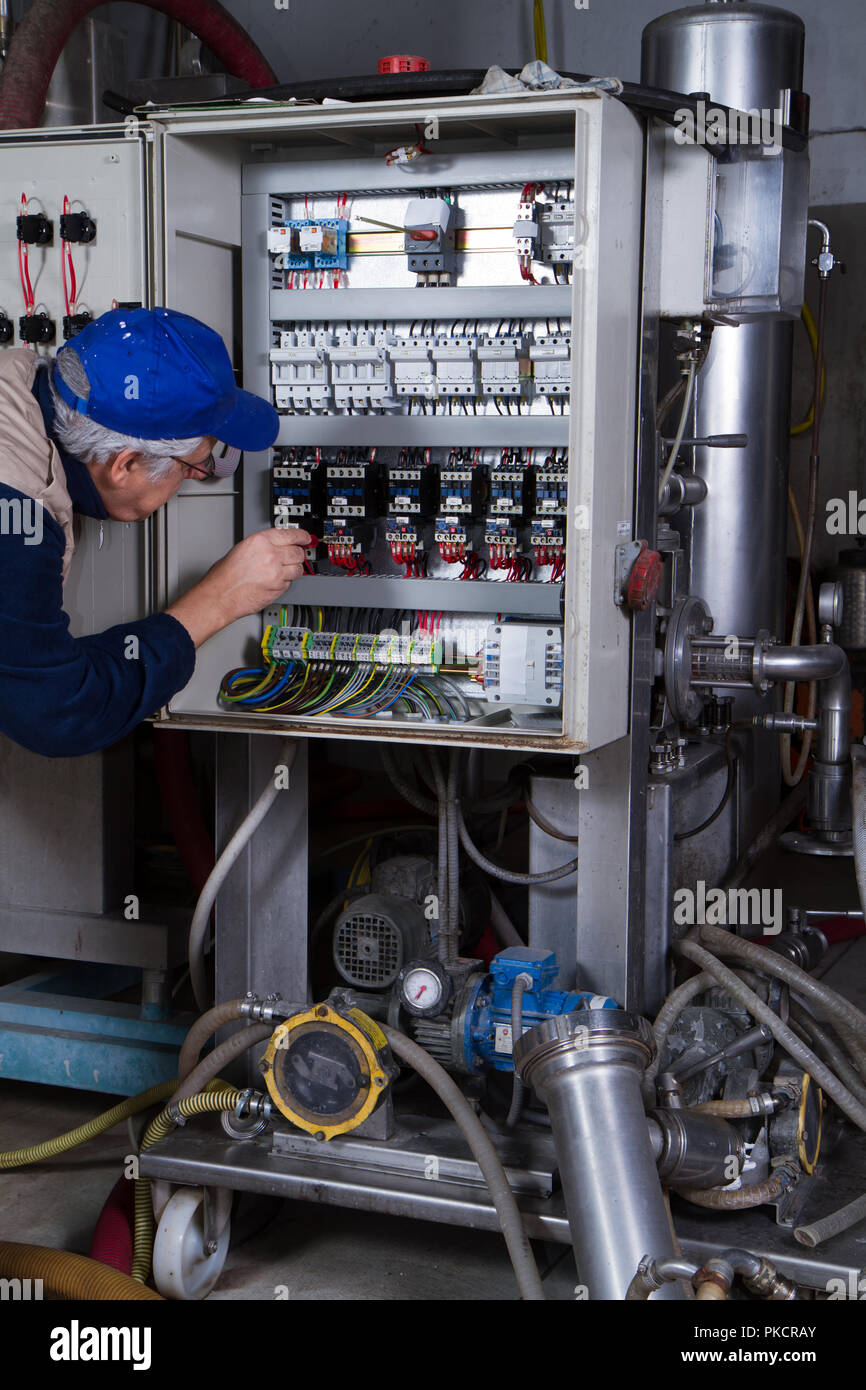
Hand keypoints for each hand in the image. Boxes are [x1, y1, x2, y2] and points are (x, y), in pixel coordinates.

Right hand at [166, 527, 310, 647]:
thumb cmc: (224, 575)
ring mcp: (277, 573)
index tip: (306, 538)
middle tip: (295, 555)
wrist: (221, 595)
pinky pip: (290, 582)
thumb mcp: (242, 548)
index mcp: (261, 541)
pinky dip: (286, 582)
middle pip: (298, 552)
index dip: (302, 536)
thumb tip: (276, 545)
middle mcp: (271, 555)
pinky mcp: (279, 588)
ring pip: (298, 568)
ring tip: (283, 571)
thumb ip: (262, 545)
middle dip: (298, 554)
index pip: (291, 534)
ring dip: (294, 569)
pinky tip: (274, 581)